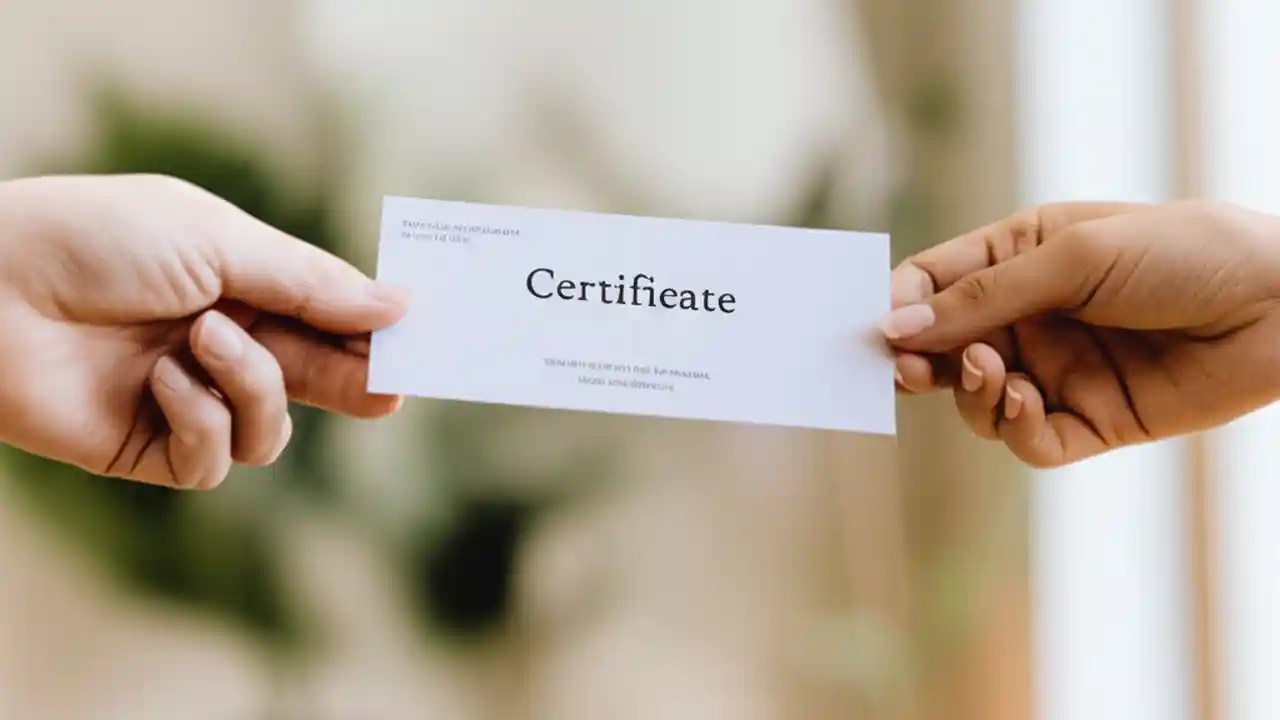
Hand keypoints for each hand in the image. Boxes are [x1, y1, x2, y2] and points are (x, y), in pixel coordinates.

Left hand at [0, 175, 408, 488]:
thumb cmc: (96, 240)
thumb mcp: (217, 241)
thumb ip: (309, 283)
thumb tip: (397, 305)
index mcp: (242, 285)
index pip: (329, 316)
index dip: (373, 330)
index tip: (418, 338)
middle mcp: (222, 344)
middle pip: (318, 379)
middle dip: (355, 382)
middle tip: (390, 388)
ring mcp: (190, 399)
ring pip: (273, 429)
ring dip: (251, 387)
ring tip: (202, 342)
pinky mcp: (153, 447)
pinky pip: (214, 461)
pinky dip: (199, 422)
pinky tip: (162, 383)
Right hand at [882, 201, 1279, 466]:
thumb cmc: (1185, 253)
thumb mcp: (1075, 256)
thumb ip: (984, 296)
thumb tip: (895, 325)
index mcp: (1020, 258)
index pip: (934, 283)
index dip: (899, 304)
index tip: (875, 326)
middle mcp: (1031, 317)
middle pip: (944, 348)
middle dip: (917, 360)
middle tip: (902, 368)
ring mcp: (1057, 371)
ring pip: (978, 400)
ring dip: (969, 393)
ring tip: (991, 372)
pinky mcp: (1089, 422)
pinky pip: (1028, 440)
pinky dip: (1013, 428)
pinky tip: (1024, 402)